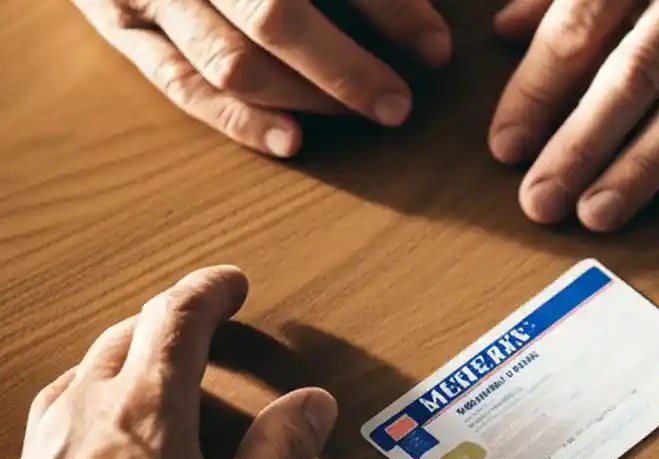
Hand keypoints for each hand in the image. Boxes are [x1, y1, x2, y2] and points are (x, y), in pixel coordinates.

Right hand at [73, 0, 452, 155]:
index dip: (389, 10)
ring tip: (361, 118)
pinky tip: (290, 142)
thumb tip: (430, 40)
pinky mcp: (120, 25)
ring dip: (304, 98)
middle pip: (276, 19)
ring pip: (233, 63)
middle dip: (346, 70)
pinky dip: (237, 120)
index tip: (436, 51)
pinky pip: (181, 83)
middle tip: (398, 105)